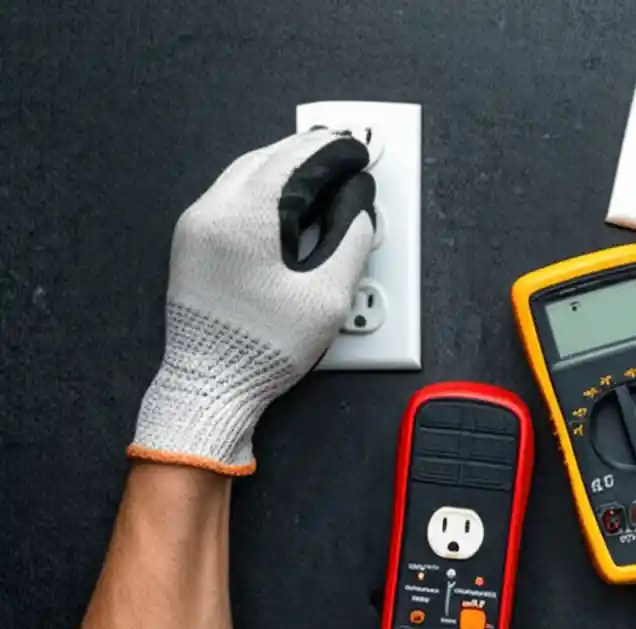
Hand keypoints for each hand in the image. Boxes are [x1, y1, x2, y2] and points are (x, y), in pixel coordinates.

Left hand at [128, 129, 376, 474]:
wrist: (211, 385)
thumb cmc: (261, 349)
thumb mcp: (326, 298)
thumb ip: (350, 243)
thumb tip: (357, 212)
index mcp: (241, 220)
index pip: (290, 160)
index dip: (328, 150)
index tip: (353, 150)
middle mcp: (210, 215)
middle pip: (262, 159)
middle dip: (303, 151)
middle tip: (339, 152)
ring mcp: (195, 229)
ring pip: (242, 174)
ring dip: (280, 166)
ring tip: (316, 171)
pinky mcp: (192, 245)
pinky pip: (228, 196)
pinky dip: (260, 187)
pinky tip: (283, 200)